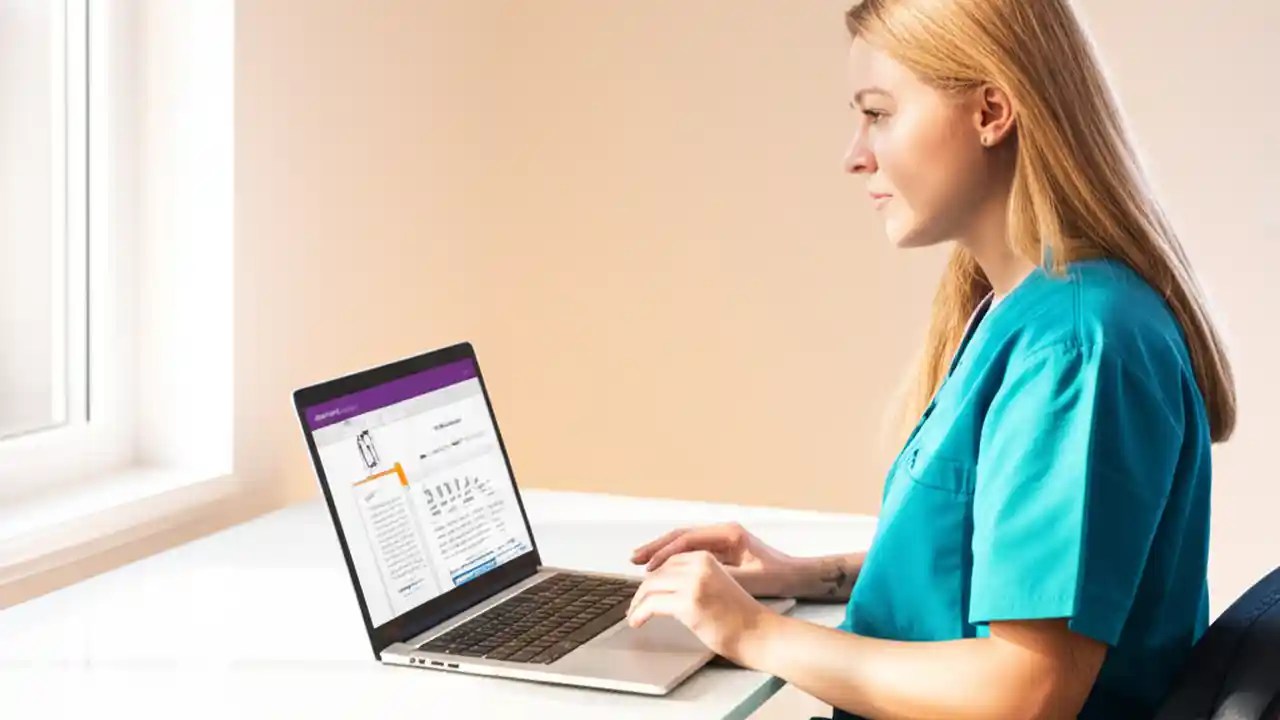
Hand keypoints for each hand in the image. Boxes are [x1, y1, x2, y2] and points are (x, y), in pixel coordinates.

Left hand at [626, 550, 776, 662]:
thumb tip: (664, 588)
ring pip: (650, 587)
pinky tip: (637, 621)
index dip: (652, 577)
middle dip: (642, 591)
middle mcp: (699, 565)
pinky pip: (651, 605)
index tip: (641, 590)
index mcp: (706, 558)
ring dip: (637, 603)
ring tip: (633, 615)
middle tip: (634, 605)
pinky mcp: (688, 603)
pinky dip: (639, 613)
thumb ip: (693, 580)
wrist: (759, 633)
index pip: (668, 562)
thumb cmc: (740, 617)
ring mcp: (693, 583)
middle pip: (657, 573)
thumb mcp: (715, 586)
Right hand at [630, 522, 796, 596]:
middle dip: (656, 547)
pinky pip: (691, 550)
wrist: (797, 575)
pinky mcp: (721, 549)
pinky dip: (674, 558)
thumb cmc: (777, 576)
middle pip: (681, 535)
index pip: (688, 538)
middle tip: (635, 559)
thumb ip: (720, 575)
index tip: (650, 565)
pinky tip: (661, 568)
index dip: (666, 552)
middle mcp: (722, 531)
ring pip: (684, 542)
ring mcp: (720, 539)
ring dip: (662, 551)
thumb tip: (692, 578)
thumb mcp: (748, 578)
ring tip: (641, 561)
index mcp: (728, 533)